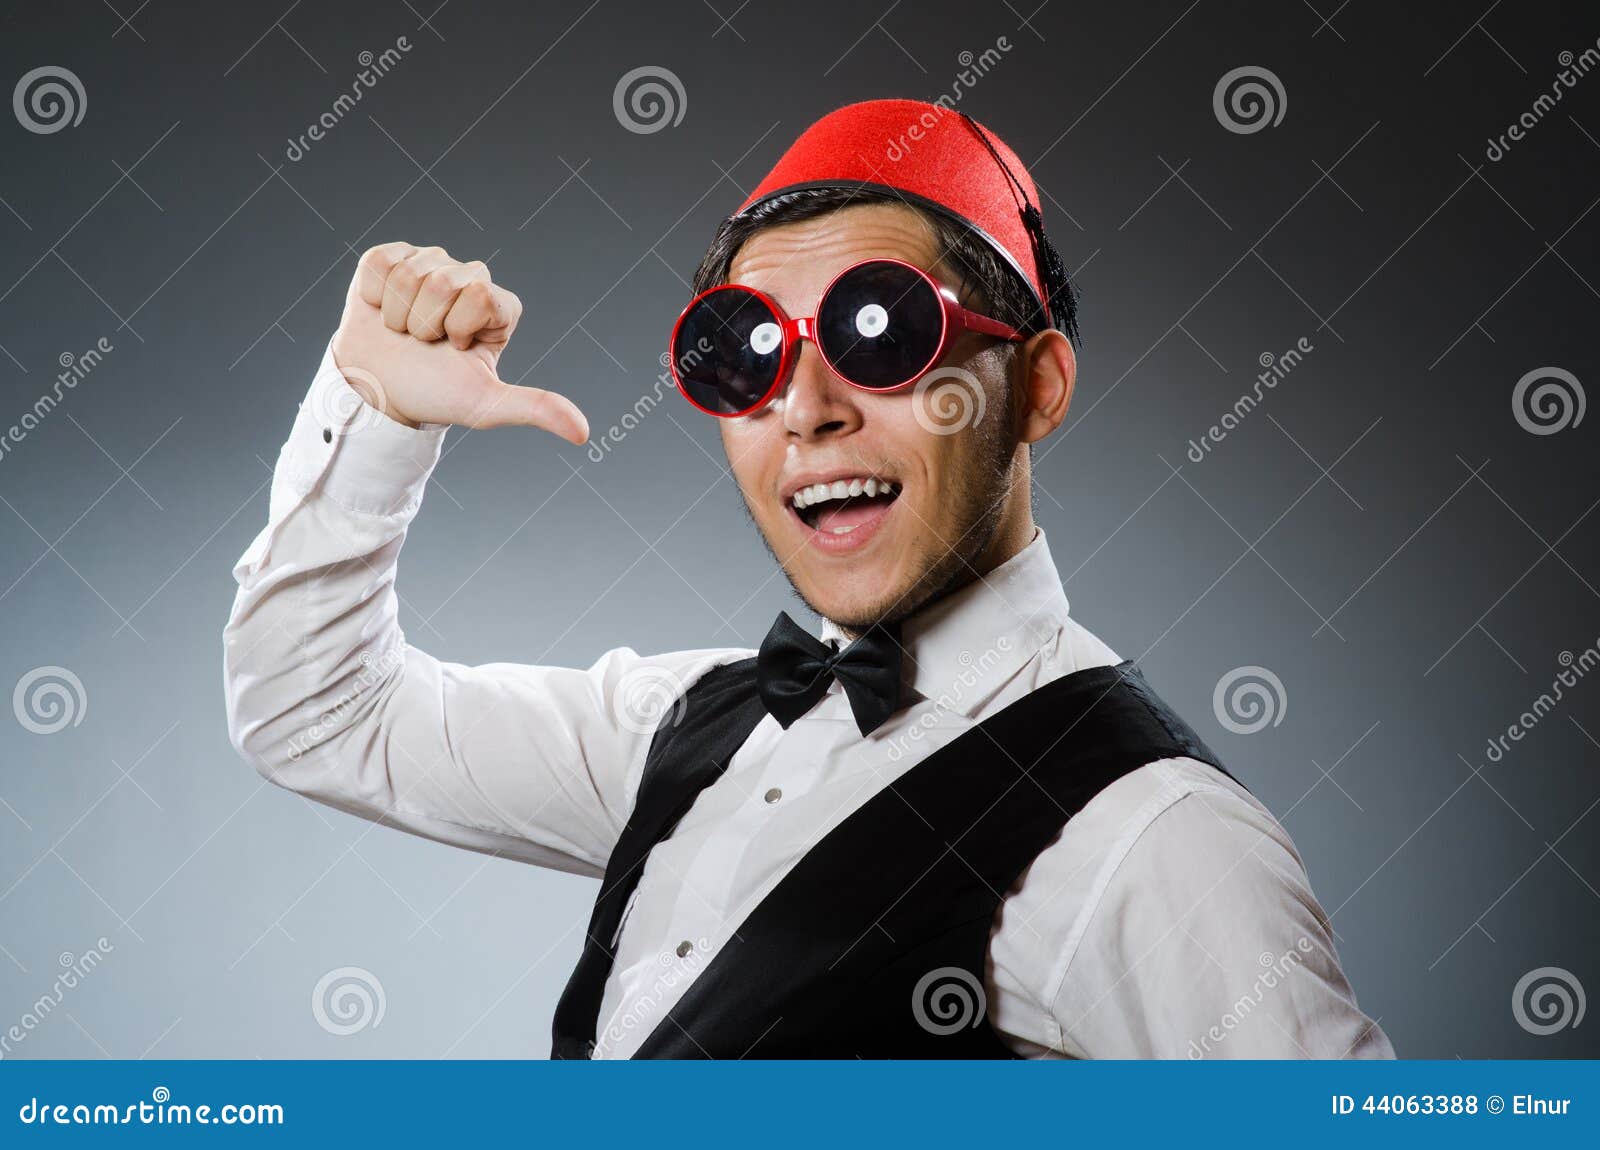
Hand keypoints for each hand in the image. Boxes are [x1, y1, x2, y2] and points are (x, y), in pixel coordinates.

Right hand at [329, 242, 587, 443]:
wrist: (378, 391)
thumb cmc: (434, 394)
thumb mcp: (486, 405)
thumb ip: (535, 408)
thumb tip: (583, 433)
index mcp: (498, 305)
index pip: (479, 295)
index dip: (458, 327)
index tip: (455, 349)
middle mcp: (469, 277)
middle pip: (441, 282)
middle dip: (425, 324)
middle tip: (426, 344)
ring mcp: (431, 263)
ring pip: (410, 273)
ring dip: (399, 315)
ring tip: (405, 332)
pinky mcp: (392, 257)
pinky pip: (381, 263)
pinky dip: (375, 296)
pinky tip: (384, 312)